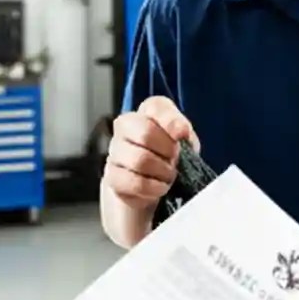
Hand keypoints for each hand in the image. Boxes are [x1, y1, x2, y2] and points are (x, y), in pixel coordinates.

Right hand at [105, 95, 197, 210]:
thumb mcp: (186, 144)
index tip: (182, 135)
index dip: (171, 120)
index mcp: (148, 114)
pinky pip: (133, 182)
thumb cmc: (170, 162)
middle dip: (167, 150)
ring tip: (169, 176)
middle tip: (175, 160)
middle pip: (145, 132)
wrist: (156, 192)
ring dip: (162, 172)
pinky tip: (159, 188)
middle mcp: (126, 128)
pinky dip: (152, 188)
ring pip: (139, 160)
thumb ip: (184, 133)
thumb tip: (180, 132)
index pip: (156, 106)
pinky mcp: (112, 178)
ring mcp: (115, 152)